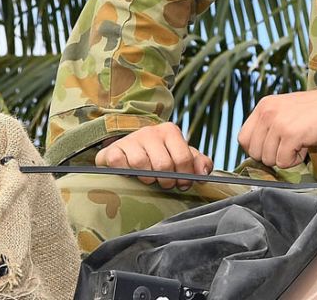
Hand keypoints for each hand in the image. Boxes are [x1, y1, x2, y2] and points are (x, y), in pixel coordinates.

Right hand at [95, 122, 212, 189]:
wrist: (128, 149)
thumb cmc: (160, 155)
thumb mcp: (181, 155)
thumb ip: (199, 162)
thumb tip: (204, 174)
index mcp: (170, 131)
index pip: (183, 157)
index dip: (185, 176)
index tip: (183, 185)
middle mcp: (150, 132)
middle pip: (163, 164)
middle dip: (167, 181)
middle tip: (166, 185)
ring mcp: (131, 140)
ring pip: (141, 164)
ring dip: (147, 179)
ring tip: (150, 180)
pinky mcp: (113, 150)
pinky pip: (119, 164)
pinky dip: (126, 174)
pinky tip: (131, 175)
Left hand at [237, 82, 316, 168]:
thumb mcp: (288, 111)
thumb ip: (270, 126)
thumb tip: (257, 152)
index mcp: (264, 105)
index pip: (243, 138)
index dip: (259, 148)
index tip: (276, 146)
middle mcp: (267, 112)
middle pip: (254, 152)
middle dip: (273, 155)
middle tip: (293, 143)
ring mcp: (278, 122)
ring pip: (268, 160)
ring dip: (287, 157)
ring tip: (303, 141)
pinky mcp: (291, 134)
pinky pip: (283, 162)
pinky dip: (297, 160)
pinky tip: (308, 144)